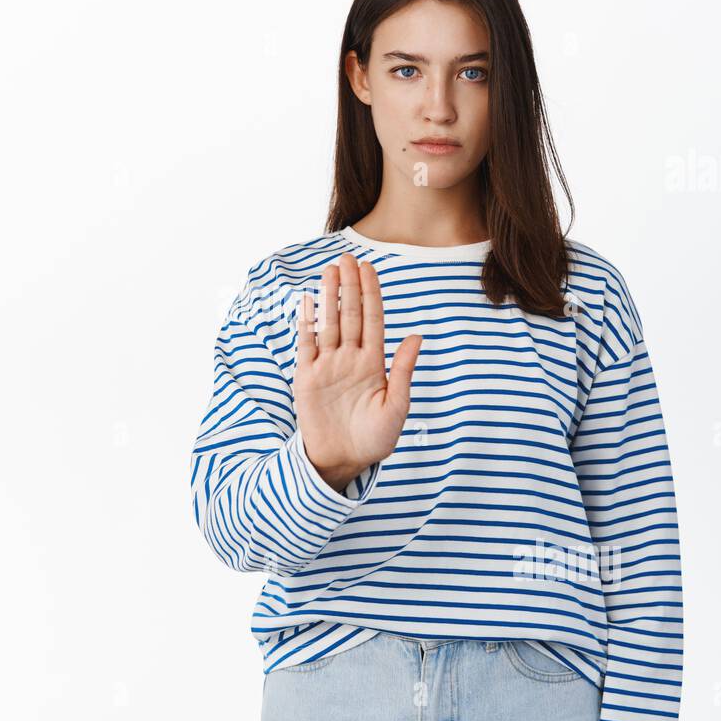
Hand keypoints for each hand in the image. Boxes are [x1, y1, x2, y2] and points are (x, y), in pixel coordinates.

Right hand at [294, 251, 421, 492]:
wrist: (342, 461)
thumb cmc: (374, 439)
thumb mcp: (396, 407)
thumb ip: (403, 371)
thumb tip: (415, 336)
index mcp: (373, 363)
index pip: (372, 320)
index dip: (370, 294)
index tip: (368, 269)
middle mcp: (349, 359)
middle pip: (349, 315)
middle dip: (349, 287)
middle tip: (347, 258)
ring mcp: (327, 366)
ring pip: (328, 323)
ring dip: (329, 297)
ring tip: (329, 270)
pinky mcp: (306, 377)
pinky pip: (306, 344)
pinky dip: (306, 322)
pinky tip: (308, 301)